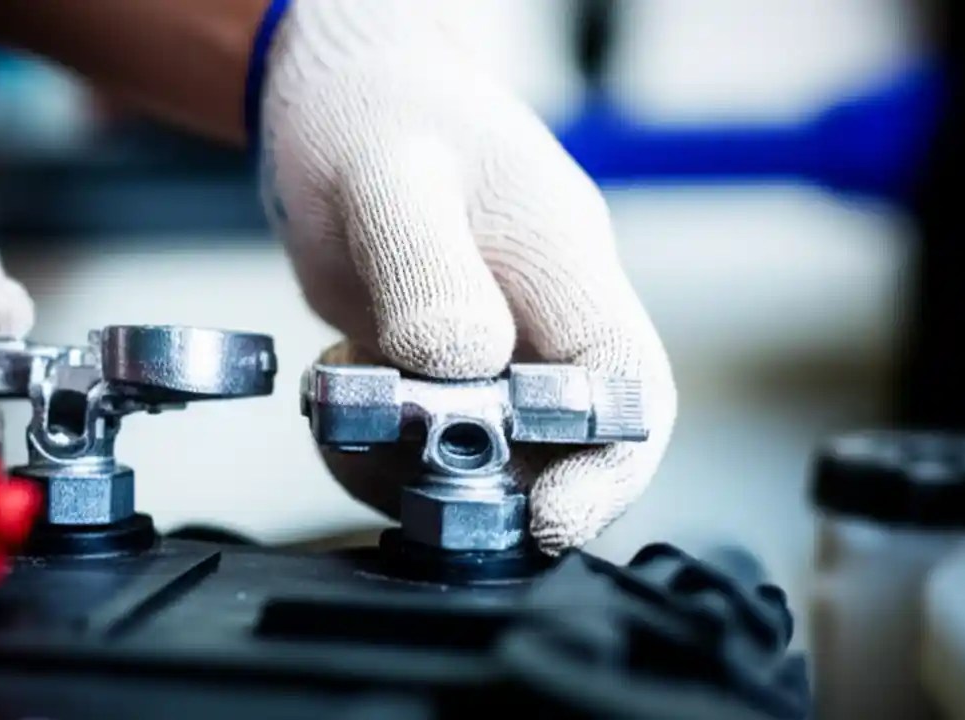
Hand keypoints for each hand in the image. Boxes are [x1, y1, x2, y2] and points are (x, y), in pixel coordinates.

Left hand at [257, 1, 676, 553]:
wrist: (342, 102)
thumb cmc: (377, 115)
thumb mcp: (391, 179)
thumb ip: (425, 271)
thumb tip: (460, 369)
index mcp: (565, 265)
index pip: (629, 393)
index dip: (608, 472)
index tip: (544, 517)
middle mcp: (540, 319)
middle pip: (563, 446)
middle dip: (489, 483)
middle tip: (402, 471)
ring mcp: (490, 347)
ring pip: (488, 456)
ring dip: (415, 467)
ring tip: (346, 415)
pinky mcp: (437, 368)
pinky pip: (425, 441)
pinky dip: (377, 450)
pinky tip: (334, 404)